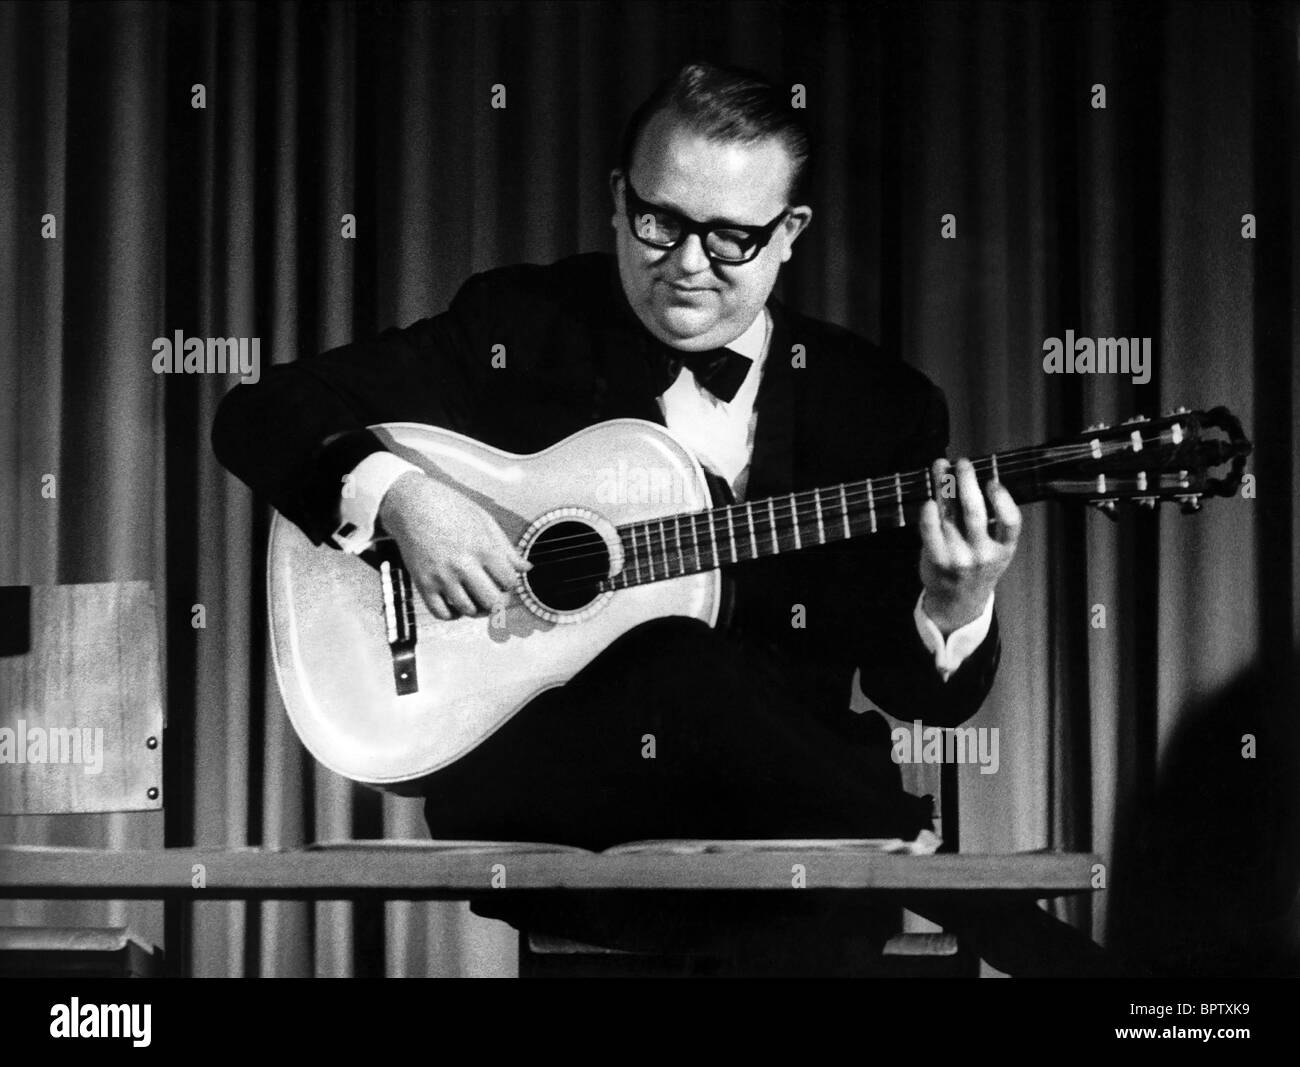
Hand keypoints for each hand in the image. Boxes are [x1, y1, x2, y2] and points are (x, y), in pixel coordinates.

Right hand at [378, 471, 530, 620]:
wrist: (412, 504)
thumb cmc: (451, 508)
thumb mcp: (485, 521)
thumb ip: (506, 548)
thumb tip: (526, 568)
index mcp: (483, 548)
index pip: (509, 582)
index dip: (511, 583)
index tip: (504, 579)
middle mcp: (463, 565)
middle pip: (492, 602)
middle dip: (500, 603)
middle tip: (497, 597)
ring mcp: (441, 576)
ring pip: (468, 610)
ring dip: (477, 609)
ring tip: (477, 599)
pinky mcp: (422, 583)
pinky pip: (441, 613)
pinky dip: (453, 615)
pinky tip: (457, 605)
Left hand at [918, 457, 1020, 634]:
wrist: (958, 603)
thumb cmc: (977, 567)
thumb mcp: (996, 551)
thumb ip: (992, 524)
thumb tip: (974, 479)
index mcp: (1005, 549)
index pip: (1011, 521)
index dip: (1002, 499)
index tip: (992, 481)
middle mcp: (984, 554)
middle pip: (975, 512)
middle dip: (967, 482)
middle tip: (962, 462)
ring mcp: (960, 558)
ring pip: (950, 516)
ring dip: (944, 487)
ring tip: (940, 467)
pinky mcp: (938, 561)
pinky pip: (931, 533)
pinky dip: (928, 515)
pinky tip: (929, 500)